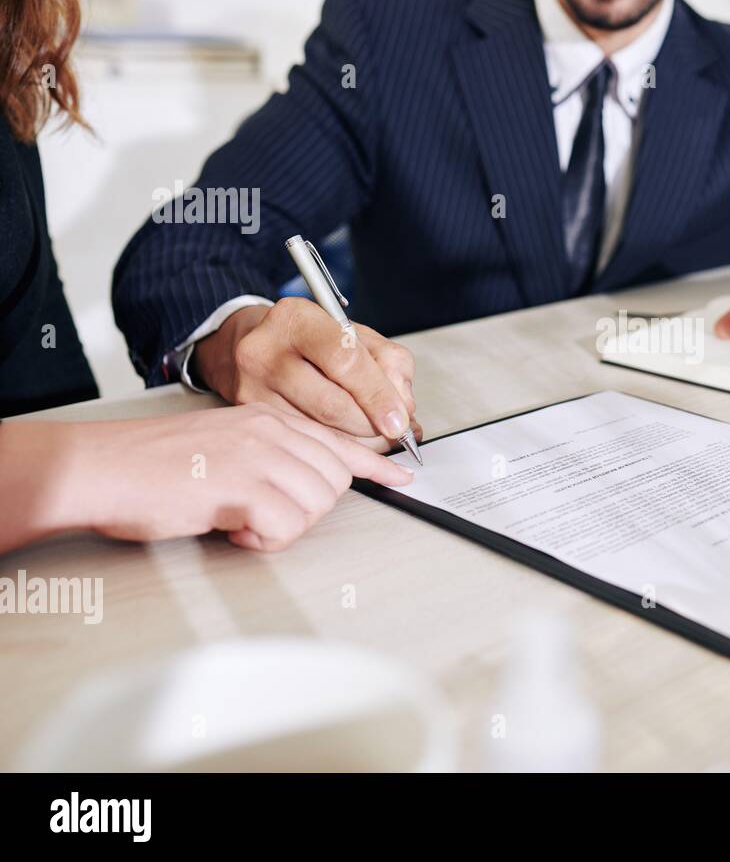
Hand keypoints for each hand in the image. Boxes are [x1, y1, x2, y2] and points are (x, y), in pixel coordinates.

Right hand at [0, 404, 415, 552]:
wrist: (99, 468)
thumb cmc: (151, 465)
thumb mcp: (223, 446)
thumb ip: (267, 457)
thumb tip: (305, 486)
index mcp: (267, 420)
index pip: (337, 442)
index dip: (375, 465)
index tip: (400, 477)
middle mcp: (269, 431)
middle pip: (335, 481)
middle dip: (310, 509)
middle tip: (265, 516)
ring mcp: (257, 456)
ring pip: (316, 505)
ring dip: (282, 527)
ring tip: (240, 521)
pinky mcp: (242, 485)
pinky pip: (286, 526)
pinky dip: (261, 540)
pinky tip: (231, 529)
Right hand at [194, 299, 420, 444]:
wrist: (254, 345)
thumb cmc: (310, 339)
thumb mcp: (355, 334)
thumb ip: (389, 362)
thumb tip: (403, 405)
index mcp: (297, 319)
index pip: (345, 360)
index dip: (378, 394)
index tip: (400, 419)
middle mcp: (265, 352)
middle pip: (331, 404)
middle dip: (371, 425)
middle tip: (394, 429)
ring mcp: (251, 387)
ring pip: (319, 430)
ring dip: (359, 441)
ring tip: (376, 433)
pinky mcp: (249, 415)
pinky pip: (304, 441)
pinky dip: (337, 447)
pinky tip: (350, 439)